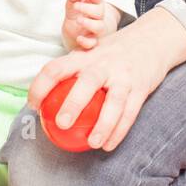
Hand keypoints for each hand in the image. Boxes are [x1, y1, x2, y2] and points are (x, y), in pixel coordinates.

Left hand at [29, 8, 185, 150]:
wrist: (152, 39)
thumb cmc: (113, 53)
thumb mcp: (91, 54)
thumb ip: (72, 72)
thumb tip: (45, 102)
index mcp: (84, 56)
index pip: (56, 68)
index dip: (41, 86)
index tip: (33, 106)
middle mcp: (104, 63)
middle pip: (87, 82)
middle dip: (73, 103)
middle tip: (61, 124)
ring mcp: (123, 75)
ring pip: (114, 101)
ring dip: (103, 124)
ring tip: (92, 143)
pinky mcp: (141, 87)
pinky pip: (130, 112)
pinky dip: (119, 131)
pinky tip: (108, 145)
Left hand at [62, 0, 106, 49]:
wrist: (76, 36)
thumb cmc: (77, 16)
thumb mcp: (73, 4)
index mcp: (94, 4)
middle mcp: (98, 17)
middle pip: (99, 11)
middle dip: (88, 8)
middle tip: (76, 5)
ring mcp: (96, 30)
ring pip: (99, 27)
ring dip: (89, 23)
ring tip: (78, 20)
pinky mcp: (92, 42)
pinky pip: (92, 43)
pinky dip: (86, 41)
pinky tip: (79, 38)